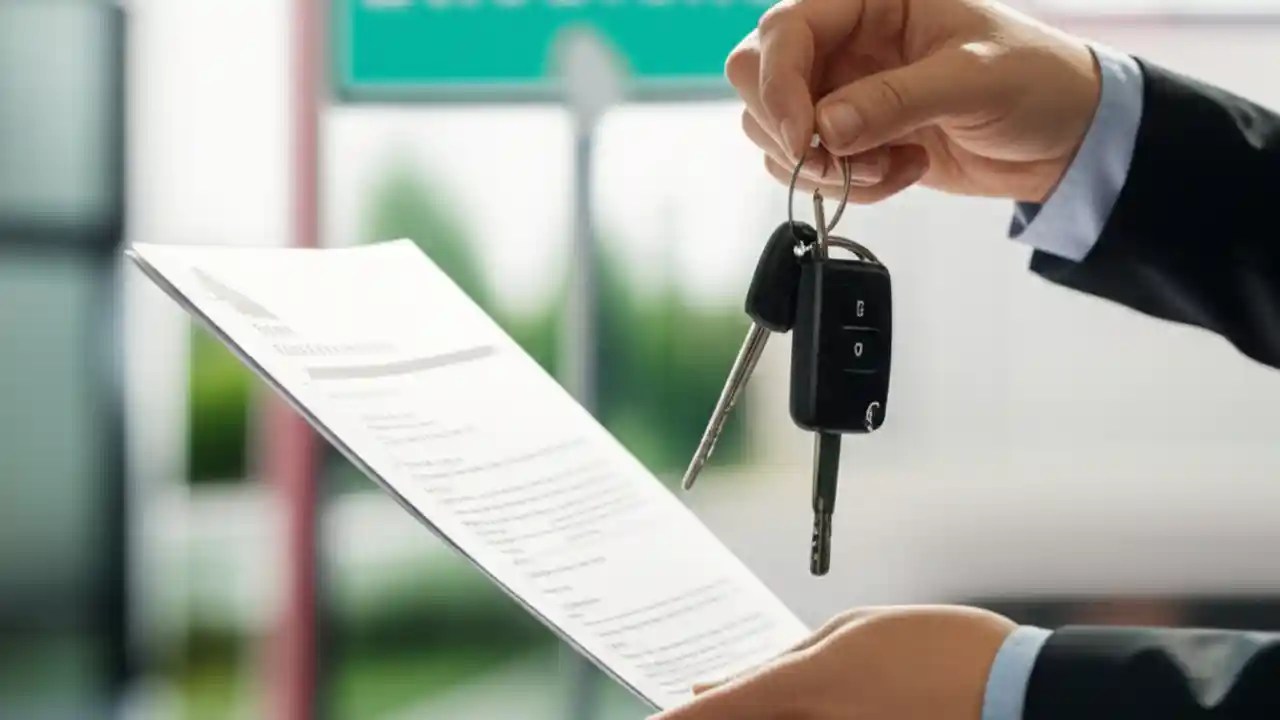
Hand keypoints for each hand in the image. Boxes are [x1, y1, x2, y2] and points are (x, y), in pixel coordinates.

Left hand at [648, 605, 1015, 719]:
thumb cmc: (940, 649)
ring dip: (755, 717)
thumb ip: (788, 659)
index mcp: (805, 684)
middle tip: (694, 702)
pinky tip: (802, 709)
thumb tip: (733, 683)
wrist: (1018, 696)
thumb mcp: (856, 631)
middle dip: (711, 718)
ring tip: (755, 698)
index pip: (718, 711)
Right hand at [727, 0, 1101, 203]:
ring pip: (775, 130)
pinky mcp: (850, 137)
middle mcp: (846, 39)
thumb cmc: (1037, 82)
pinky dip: (847, 184)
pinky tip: (902, 170)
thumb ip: (897, 100)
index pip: (785, 28)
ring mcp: (843, 90)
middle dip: (788, 128)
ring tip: (889, 165)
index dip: (777, 83)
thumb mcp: (975, 81)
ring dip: (823, 164)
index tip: (800, 136)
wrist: (1064, 138)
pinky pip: (810, 166)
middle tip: (837, 160)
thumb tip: (824, 128)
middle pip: (758, 76)